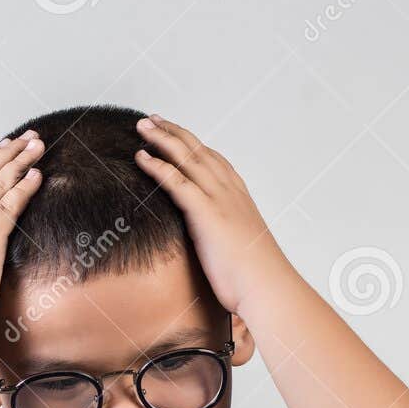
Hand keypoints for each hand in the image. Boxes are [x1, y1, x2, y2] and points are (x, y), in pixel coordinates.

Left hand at [132, 116, 286, 313]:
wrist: (267, 288)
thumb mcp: (241, 248)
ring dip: (162, 139)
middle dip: (174, 132)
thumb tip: (216, 242)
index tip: (175, 132)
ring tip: (141, 127)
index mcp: (239, 197)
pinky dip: (157, 166)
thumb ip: (226, 235)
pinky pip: (176, 181)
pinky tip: (141, 156)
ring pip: (186, 158)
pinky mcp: (206, 213)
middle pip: (198, 151)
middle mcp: (230, 191)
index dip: (192, 144)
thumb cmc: (255, 277)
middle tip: (152, 119)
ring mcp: (219, 199)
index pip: (213, 160)